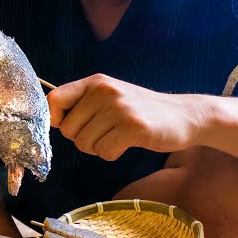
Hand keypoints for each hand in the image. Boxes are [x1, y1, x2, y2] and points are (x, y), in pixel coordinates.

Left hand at [47, 74, 208, 159]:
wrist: (184, 115)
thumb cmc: (141, 110)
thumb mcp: (110, 97)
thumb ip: (82, 104)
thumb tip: (52, 120)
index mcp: (95, 82)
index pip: (54, 99)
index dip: (57, 119)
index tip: (73, 126)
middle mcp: (105, 91)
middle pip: (68, 130)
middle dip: (83, 140)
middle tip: (105, 134)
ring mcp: (120, 108)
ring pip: (85, 144)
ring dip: (100, 148)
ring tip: (119, 136)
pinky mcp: (133, 127)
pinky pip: (105, 152)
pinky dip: (113, 154)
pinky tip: (128, 143)